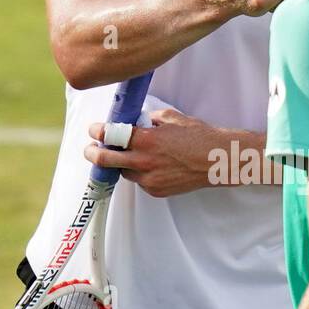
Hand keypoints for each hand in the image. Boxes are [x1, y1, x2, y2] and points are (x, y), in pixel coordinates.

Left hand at [85, 109, 216, 196]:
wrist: (218, 160)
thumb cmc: (199, 136)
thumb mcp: (172, 118)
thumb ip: (150, 119)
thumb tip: (138, 120)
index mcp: (146, 140)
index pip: (111, 135)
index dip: (98, 131)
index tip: (94, 130)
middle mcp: (144, 161)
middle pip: (105, 159)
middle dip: (93, 153)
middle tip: (90, 149)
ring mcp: (149, 179)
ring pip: (123, 172)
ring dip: (119, 164)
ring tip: (123, 156)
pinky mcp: (156, 191)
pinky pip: (139, 181)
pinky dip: (139, 173)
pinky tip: (150, 165)